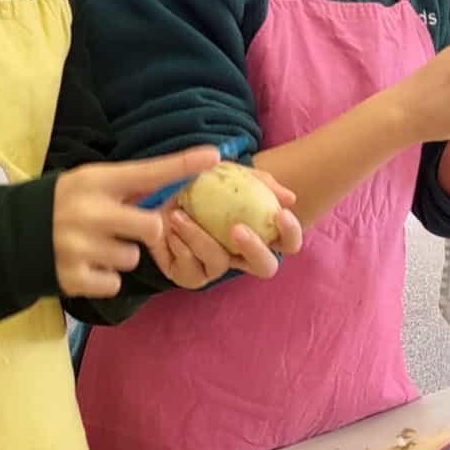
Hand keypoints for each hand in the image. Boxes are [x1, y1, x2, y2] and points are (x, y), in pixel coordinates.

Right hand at [53, 145, 219, 298]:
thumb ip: (128, 186)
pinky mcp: (73, 277)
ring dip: (120, 256)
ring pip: (132, 259)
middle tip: (124, 228)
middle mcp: (88, 212)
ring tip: (95, 246)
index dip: (182, 164)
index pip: (147, 172)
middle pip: (151, 226)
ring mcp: (79, 247)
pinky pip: (114, 283)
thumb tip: (182, 174)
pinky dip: (105, 278)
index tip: (213, 156)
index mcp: (94, 182)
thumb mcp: (90, 184)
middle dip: (146, 231)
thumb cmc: (63, 204)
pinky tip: (86, 264)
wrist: (11, 236)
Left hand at [150, 170, 302, 291]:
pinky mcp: (189, 276)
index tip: (281, 214)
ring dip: (200, 238)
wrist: (159, 192)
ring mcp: (216, 268)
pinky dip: (180, 247)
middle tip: (237, 229)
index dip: (291, 233)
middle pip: (266, 267)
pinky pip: (191, 270)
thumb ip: (260, 182)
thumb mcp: (229, 174)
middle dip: (255, 249)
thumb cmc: (200, 184)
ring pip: (220, 264)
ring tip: (179, 216)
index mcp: (258, 233)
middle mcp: (241, 256)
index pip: (287, 242)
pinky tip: (170, 231)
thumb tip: (290, 198)